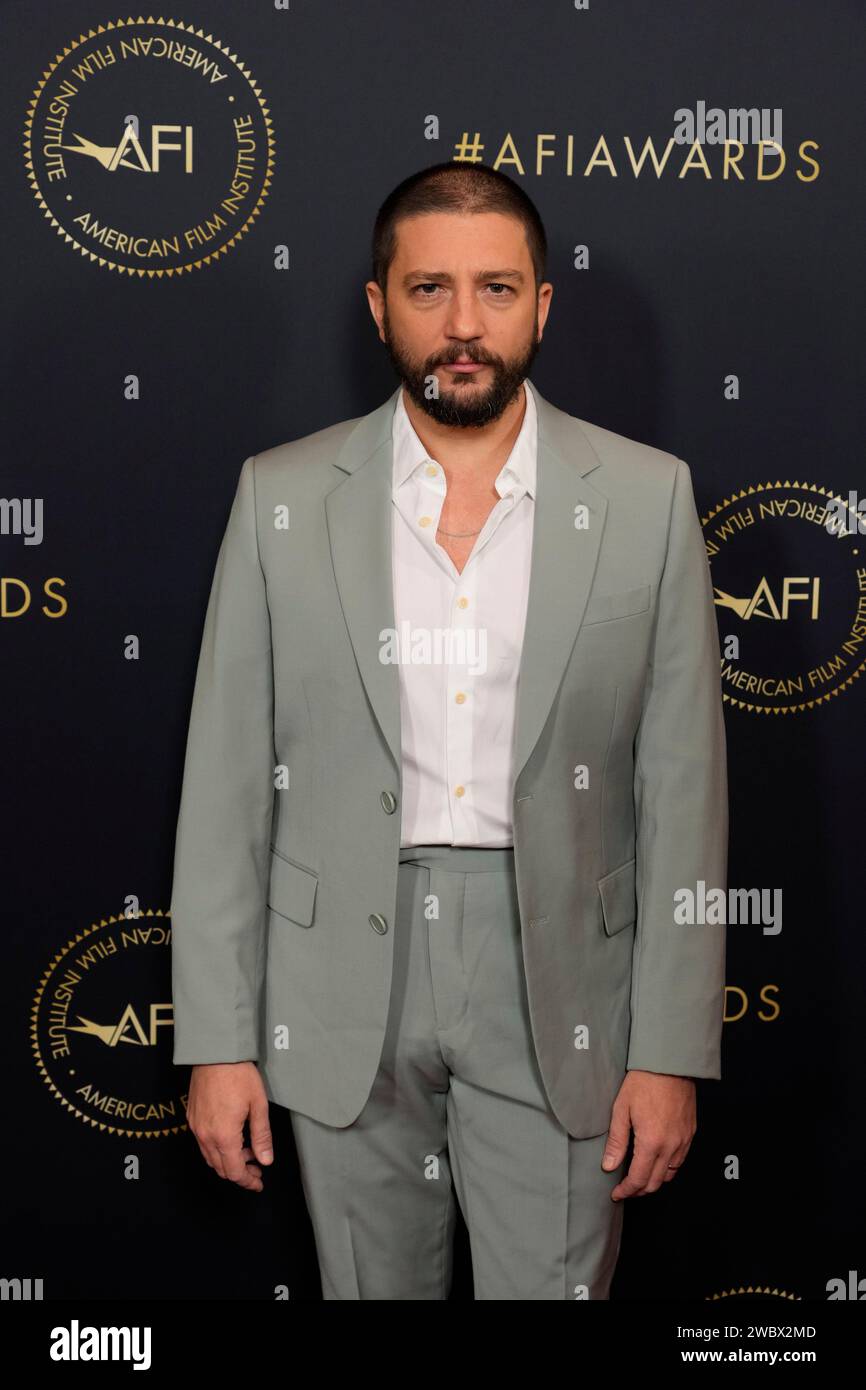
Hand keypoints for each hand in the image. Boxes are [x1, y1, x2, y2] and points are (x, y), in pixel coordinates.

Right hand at [185, 1061, 273, 1191]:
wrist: (214, 1052)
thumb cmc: (239, 1075)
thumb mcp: (258, 1105)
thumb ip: (262, 1136)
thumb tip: (265, 1160)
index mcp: (223, 1136)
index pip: (234, 1171)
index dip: (248, 1181)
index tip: (258, 1183)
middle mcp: (205, 1135)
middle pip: (221, 1168)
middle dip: (240, 1173)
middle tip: (257, 1167)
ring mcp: (196, 1126)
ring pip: (210, 1157)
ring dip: (228, 1161)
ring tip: (248, 1151)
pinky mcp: (192, 1117)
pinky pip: (203, 1143)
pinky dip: (217, 1148)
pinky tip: (232, 1138)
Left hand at [601, 1070, 695, 1199]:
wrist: (670, 1064)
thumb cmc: (643, 1083)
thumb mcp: (621, 1110)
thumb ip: (616, 1142)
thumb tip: (609, 1166)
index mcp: (651, 1142)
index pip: (639, 1179)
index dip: (626, 1190)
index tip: (616, 1194)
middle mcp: (671, 1146)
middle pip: (656, 1183)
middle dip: (639, 1191)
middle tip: (625, 1189)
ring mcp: (683, 1141)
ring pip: (670, 1174)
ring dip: (654, 1181)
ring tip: (639, 1178)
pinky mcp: (690, 1134)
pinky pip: (680, 1160)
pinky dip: (667, 1168)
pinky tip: (656, 1162)